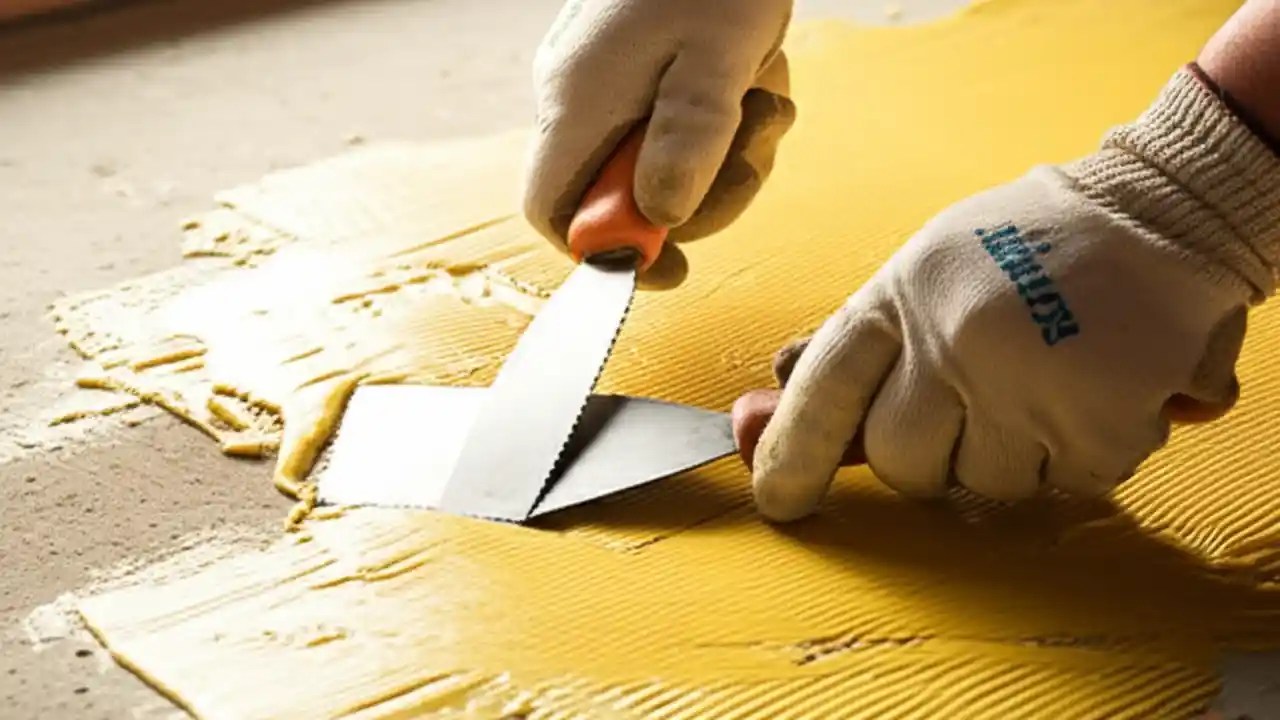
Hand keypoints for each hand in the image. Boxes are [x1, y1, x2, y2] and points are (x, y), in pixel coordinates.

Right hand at [523, 0, 795, 248]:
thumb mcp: (718, 59)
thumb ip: (690, 142)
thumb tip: (663, 222)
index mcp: (580, 100)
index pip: (552, 211)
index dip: (604, 255)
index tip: (670, 266)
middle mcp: (577, 94)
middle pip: (617, 194)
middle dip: (696, 195)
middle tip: (751, 155)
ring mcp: (603, 76)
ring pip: (656, 158)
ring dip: (723, 150)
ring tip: (763, 96)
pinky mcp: (634, 61)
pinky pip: (672, 119)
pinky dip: (723, 114)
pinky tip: (755, 74)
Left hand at [743, 67, 1279, 521]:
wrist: (1160, 213)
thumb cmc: (1030, 245)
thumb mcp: (926, 270)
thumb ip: (861, 344)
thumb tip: (769, 396)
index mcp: (903, 294)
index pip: (824, 391)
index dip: (792, 453)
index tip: (778, 499)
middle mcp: (955, 340)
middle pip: (900, 462)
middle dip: (930, 456)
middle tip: (976, 405)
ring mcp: (1027, 385)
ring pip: (985, 483)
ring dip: (1013, 454)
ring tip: (1046, 379)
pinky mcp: (1097, 424)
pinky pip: (1063, 484)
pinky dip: (1078, 454)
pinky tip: (1091, 390)